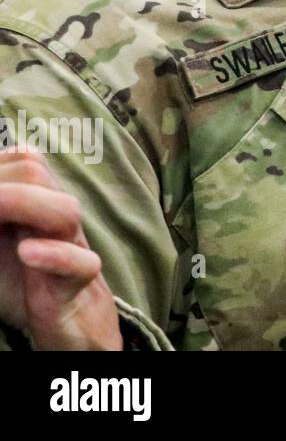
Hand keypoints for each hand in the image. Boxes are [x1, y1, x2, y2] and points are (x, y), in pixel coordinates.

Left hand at [0, 148, 120, 349]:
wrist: (65, 319)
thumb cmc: (21, 277)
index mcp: (32, 200)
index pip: (20, 161)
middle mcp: (51, 217)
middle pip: (36, 173)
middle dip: (1, 181)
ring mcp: (70, 246)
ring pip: (63, 211)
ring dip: (24, 203)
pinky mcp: (78, 283)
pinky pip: (82, 264)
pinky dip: (57, 256)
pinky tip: (28, 251)